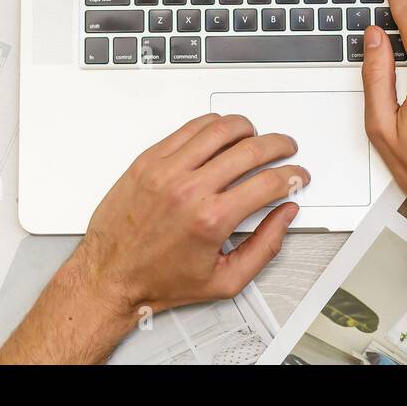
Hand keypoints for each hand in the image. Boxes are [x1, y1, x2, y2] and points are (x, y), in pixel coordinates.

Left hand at [0, 114, 306, 363]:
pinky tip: (221, 133)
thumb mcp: (225, 280)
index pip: (268, 182)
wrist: (109, 276)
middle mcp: (189, 189)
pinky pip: (189, 128)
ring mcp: (166, 170)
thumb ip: (265, 247)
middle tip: (286, 148)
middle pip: (251, 149)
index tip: (296, 175)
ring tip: (255, 136)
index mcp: (211, 220)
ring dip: (248, 128)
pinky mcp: (148, 160)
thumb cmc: (159, 280)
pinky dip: (212, 125)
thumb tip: (285, 216)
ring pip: (221, 129)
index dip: (293, 175)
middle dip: (279, 146)